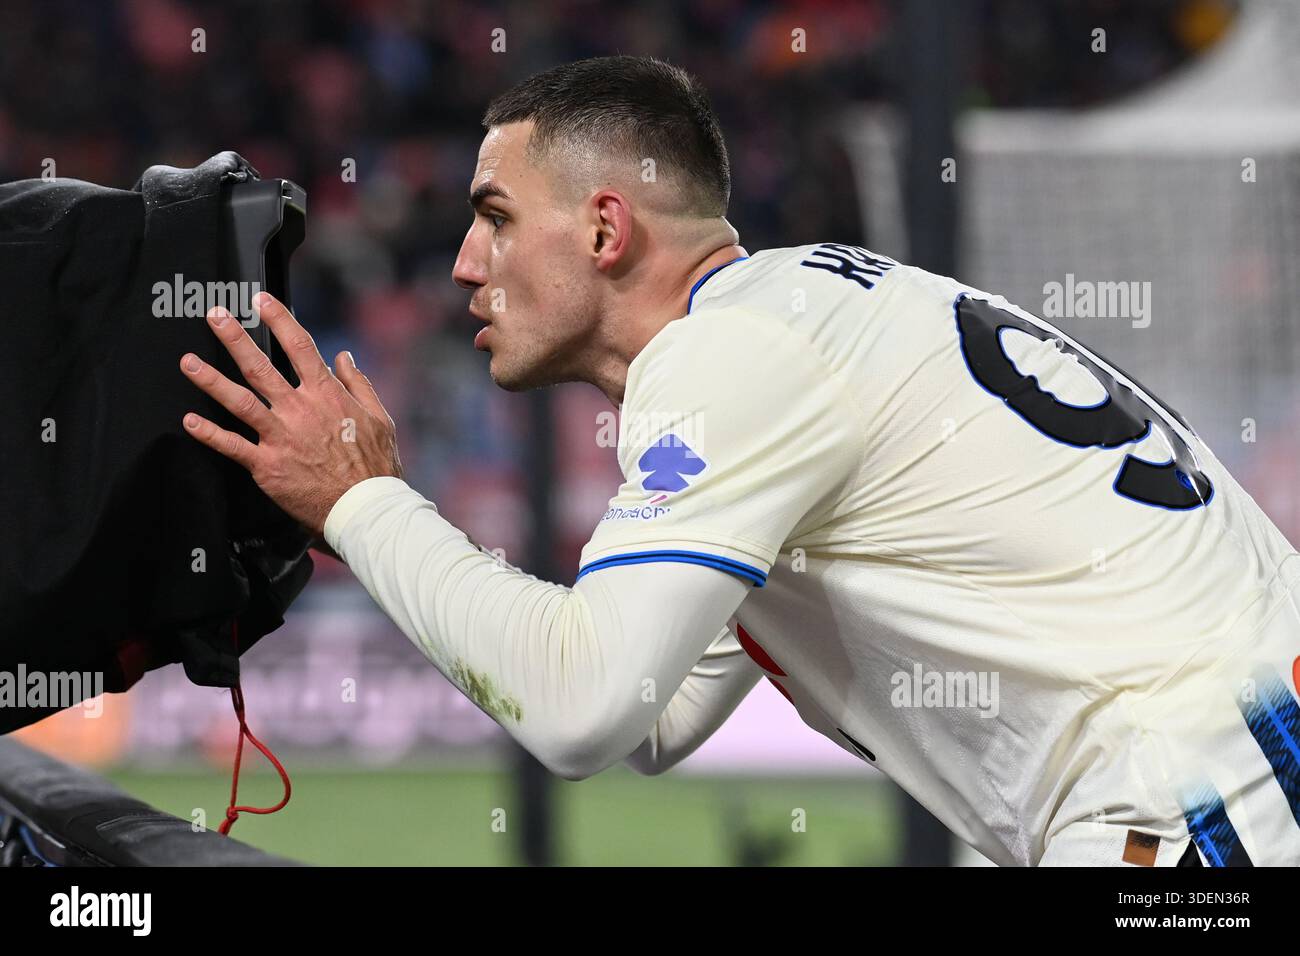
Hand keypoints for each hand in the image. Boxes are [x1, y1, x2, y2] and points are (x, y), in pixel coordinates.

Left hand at [179, 291, 402, 536]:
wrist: (365, 507)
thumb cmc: (376, 466)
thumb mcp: (380, 418)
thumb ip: (359, 384)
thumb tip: (344, 357)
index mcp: (327, 395)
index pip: (300, 346)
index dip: (279, 319)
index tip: (261, 300)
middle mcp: (300, 410)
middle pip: (260, 366)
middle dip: (234, 337)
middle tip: (213, 315)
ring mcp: (281, 437)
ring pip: (239, 401)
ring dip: (210, 380)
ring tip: (187, 362)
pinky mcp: (268, 465)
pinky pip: (232, 446)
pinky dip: (209, 434)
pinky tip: (189, 420)